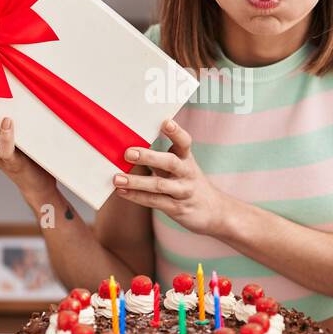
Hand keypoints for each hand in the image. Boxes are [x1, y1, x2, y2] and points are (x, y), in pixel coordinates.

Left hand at [112, 119, 231, 234]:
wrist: (215, 211)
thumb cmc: (188, 183)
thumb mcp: (182, 167)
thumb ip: (161, 158)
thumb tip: (130, 147)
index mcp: (187, 158)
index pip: (184, 142)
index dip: (176, 132)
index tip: (165, 122)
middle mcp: (187, 173)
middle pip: (170, 162)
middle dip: (149, 157)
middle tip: (129, 153)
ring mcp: (183, 191)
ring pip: (160, 185)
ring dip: (137, 181)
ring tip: (117, 178)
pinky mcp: (177, 208)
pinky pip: (155, 202)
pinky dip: (137, 196)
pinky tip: (122, 191)